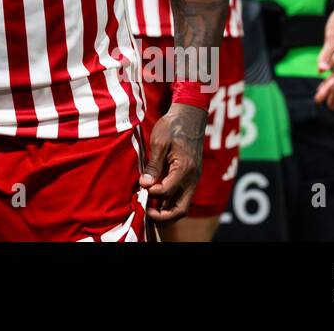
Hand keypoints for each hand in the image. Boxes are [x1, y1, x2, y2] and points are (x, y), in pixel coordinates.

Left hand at [141, 103, 204, 221]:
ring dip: (167, 211)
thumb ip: (153, 166)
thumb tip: (144, 184)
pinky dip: (170, 202)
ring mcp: (193, 179)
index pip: (167, 191)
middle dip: (163, 217)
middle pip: (181, 209)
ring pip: (182, 205)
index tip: (140, 188)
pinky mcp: (191, 177)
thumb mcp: (159, 142)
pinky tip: (156, 198)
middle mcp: (192, 178)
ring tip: (149, 209)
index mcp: (184, 169)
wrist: (190, 116)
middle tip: (146, 213)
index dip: (152, 193)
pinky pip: (182, 196)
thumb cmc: (173, 126)